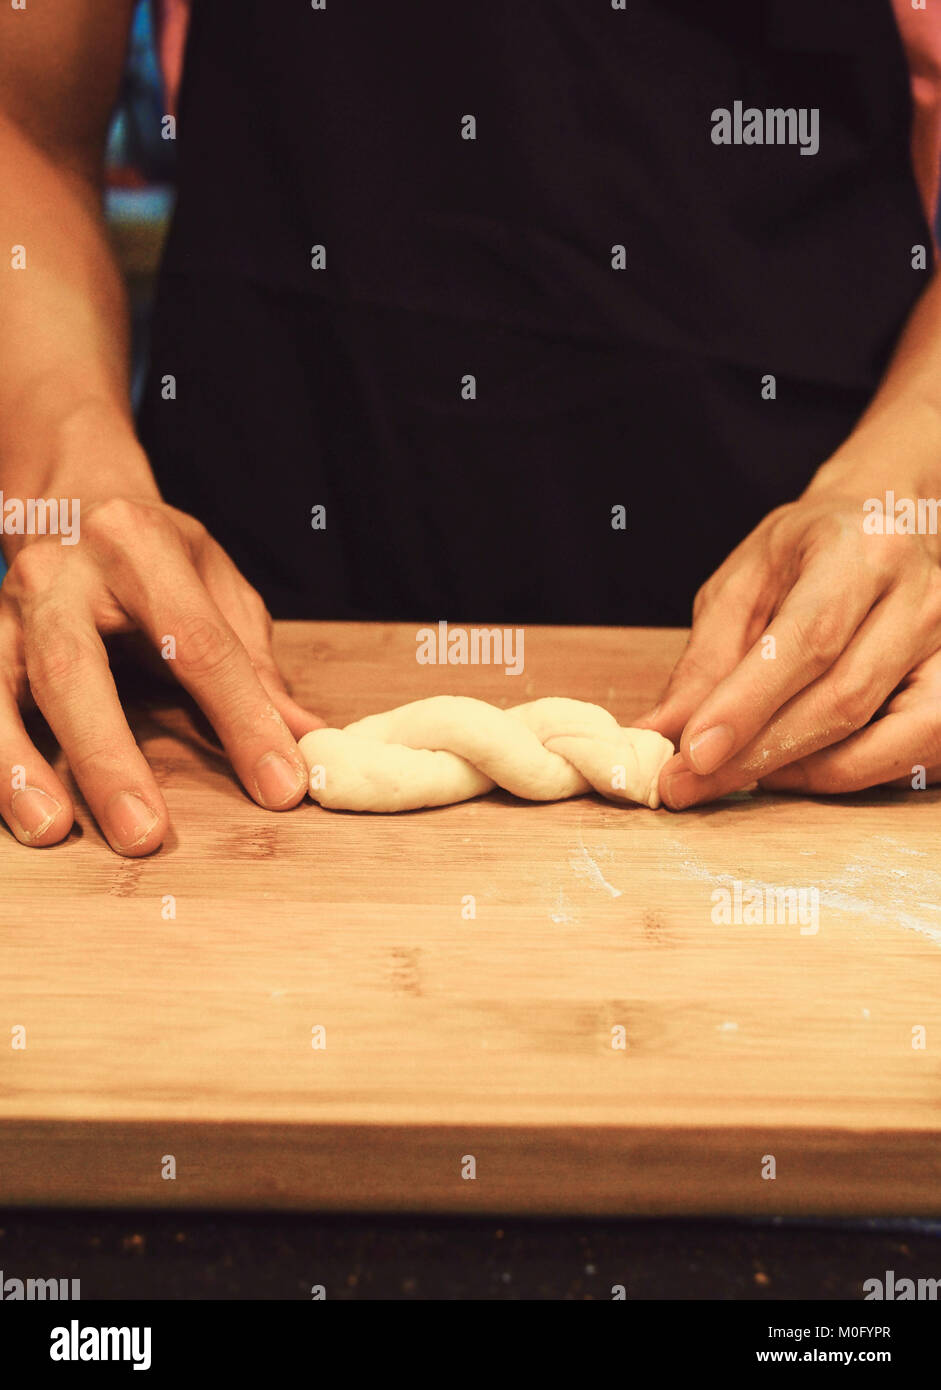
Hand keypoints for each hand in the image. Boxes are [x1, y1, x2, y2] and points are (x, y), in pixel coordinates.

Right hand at [0, 496, 323, 853]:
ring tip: (52, 832)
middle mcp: (61, 573)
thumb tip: (308, 739)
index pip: (196, 642)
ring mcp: (8, 607)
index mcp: (140, 546)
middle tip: (144, 834)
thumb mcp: (214, 584)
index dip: (241, 718)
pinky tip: (15, 811)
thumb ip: (252, 662)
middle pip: (75, 667)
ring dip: (20, 769)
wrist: (70, 497)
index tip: (280, 786)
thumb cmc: (153, 553)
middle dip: (109, 757)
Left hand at [636, 492, 940, 806]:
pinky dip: (848, 774)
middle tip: (691, 783)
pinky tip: (798, 766)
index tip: (693, 754)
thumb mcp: (743, 585)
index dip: (748, 705)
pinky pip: (911, 758)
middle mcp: (923, 596)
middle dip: (759, 754)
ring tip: (743, 772)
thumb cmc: (809, 556)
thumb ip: (704, 661)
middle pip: (844, 699)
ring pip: (885, 740)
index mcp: (863, 551)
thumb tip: (659, 734)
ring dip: (804, 774)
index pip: (808, 640)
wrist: (885, 529)